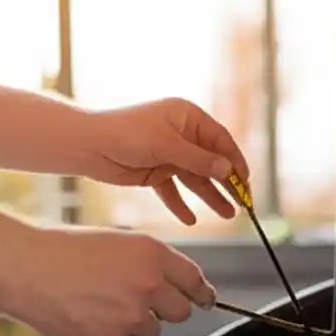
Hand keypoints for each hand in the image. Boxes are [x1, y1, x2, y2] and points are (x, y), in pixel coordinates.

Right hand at [11, 225, 215, 335]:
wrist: (25, 269)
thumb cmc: (64, 250)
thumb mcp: (117, 241)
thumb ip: (150, 263)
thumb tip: (177, 286)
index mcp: (151, 254)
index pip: (194, 280)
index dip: (200, 293)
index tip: (203, 300)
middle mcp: (147, 285)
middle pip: (181, 312)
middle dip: (167, 309)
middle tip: (141, 302)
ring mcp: (130, 316)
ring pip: (152, 332)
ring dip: (136, 324)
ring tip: (103, 305)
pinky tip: (91, 319)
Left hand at [81, 98, 251, 224]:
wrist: (89, 145)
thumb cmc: (126, 133)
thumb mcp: (167, 145)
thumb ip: (199, 159)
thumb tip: (227, 169)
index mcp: (187, 116)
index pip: (220, 140)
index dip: (235, 161)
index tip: (246, 181)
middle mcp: (180, 134)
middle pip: (211, 162)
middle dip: (227, 183)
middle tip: (243, 203)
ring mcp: (168, 154)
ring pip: (195, 178)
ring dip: (210, 197)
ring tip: (228, 214)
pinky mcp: (154, 172)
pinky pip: (173, 190)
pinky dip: (181, 204)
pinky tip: (190, 219)